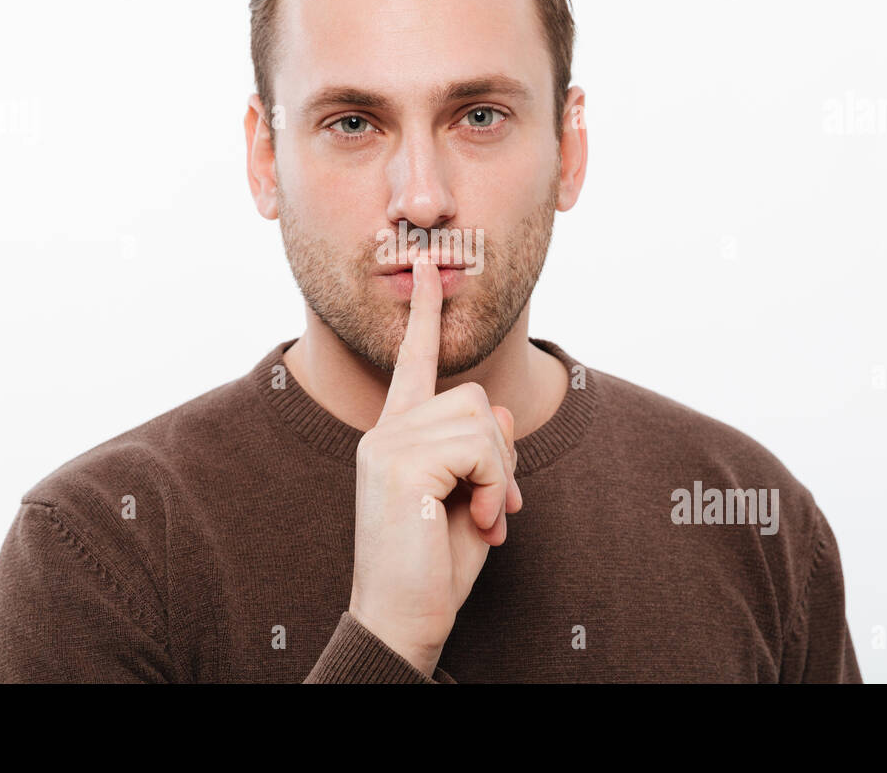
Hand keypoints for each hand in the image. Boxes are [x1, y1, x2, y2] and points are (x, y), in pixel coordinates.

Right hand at [347, 255, 522, 676]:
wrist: (402, 617)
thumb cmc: (433, 565)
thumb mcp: (469, 496)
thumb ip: (481, 450)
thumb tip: (499, 415)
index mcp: (396, 434)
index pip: (414, 363)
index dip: (427, 315)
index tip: (434, 268)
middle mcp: (386, 431)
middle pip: (473, 399)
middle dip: (500, 454)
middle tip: (494, 505)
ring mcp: (388, 444)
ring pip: (480, 420)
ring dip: (497, 473)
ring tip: (480, 515)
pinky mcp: (401, 463)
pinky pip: (479, 446)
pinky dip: (493, 485)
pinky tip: (476, 518)